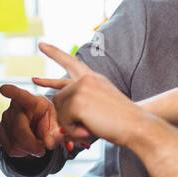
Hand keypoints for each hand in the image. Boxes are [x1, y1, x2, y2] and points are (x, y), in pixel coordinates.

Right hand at [0, 84, 60, 157]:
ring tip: (36, 143)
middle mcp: (15, 107)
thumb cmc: (49, 120)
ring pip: (15, 143)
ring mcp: (5, 118)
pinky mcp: (0, 130)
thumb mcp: (57, 124)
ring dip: (29, 149)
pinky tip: (27, 146)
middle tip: (43, 149)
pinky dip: (22, 153)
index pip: (21, 96)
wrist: (39, 126)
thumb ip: (56, 133)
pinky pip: (10, 149)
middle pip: (19, 130)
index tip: (4, 89)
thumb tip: (49, 143)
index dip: (12, 92)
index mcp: (32, 101)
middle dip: (32, 145)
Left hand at [32, 42, 147, 147]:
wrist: (137, 126)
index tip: (42, 45)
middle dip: (59, 110)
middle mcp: (87, 79)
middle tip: (40, 87)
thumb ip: (81, 105)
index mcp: (94, 78)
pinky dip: (72, 130)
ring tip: (86, 130)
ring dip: (69, 124)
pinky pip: (64, 119)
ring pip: (59, 108)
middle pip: (59, 94)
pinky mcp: (78, 101)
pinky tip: (86, 132)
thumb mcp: (100, 107)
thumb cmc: (121, 122)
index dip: (55, 53)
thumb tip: (60, 108)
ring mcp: (82, 88)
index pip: (71, 62)